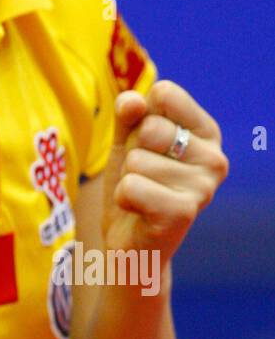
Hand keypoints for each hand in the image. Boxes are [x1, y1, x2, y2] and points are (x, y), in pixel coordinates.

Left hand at [101, 78, 228, 268]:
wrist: (131, 245)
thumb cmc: (134, 186)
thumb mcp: (127, 141)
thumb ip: (128, 115)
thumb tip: (132, 101)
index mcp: (207, 133)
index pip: (165, 93)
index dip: (139, 116)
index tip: (146, 144)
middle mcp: (215, 159)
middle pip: (150, 127)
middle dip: (133, 152)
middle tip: (143, 176)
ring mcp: (203, 187)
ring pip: (137, 160)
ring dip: (127, 179)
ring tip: (142, 197)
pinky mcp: (183, 213)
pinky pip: (131, 186)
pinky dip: (123, 198)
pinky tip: (139, 212)